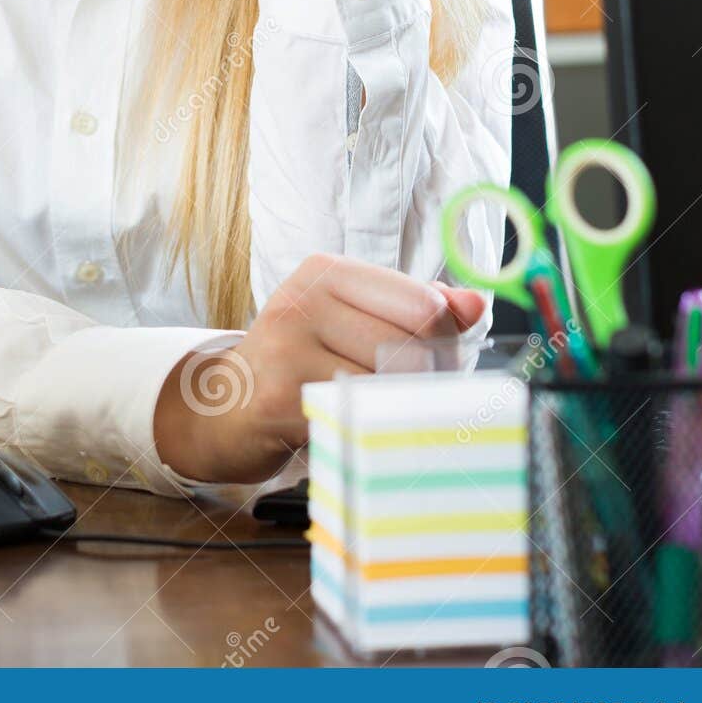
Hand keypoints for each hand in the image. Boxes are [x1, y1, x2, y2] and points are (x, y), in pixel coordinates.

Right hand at [152, 254, 485, 484]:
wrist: (224, 406)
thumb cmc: (302, 361)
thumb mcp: (354, 320)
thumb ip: (417, 310)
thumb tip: (477, 303)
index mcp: (326, 271)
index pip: (424, 305)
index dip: (446, 344)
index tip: (434, 364)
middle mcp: (302, 300)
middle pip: (412, 349)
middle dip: (426, 382)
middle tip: (407, 398)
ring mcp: (286, 348)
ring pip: (388, 386)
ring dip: (398, 410)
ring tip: (378, 411)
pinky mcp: (278, 398)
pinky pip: (356, 417)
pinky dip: (366, 430)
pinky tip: (347, 426)